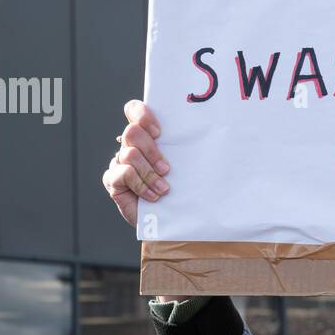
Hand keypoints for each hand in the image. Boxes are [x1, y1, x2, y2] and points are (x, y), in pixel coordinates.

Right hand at [102, 103, 186, 301]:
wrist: (174, 223)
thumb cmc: (184, 192)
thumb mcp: (190, 168)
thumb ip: (192, 149)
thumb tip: (220, 131)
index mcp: (147, 137)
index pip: (134, 111)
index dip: (142, 114)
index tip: (160, 132)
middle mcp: (130, 147)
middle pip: (131, 132)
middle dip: (152, 150)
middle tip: (167, 168)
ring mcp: (119, 163)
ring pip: (129, 154)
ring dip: (150, 173)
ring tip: (164, 188)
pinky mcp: (114, 182)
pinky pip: (122, 174)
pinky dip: (141, 185)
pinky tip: (154, 197)